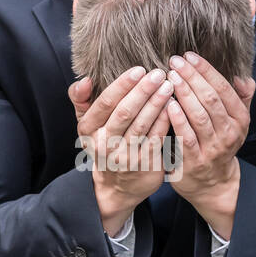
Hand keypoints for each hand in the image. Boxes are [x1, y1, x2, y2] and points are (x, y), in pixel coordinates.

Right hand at [69, 66, 173, 233]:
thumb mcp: (86, 125)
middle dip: (143, 91)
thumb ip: (81, 99)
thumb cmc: (103, 145)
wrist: (116, 187)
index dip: (123, 85)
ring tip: (168, 85)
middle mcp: (105, 145)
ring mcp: (125, 157)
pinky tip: (174, 106)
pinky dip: (165, 121)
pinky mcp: (145, 165)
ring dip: (157, 103)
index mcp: (89, 130)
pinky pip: (156, 138)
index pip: (106, 103)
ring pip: (143, 125)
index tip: (139, 69)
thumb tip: (86, 80)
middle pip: (125, 113)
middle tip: (158, 73)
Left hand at [164, 52, 255, 239]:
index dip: (206, 70)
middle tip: (174, 61)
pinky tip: (168, 104)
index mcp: (240, 119)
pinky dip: (178, 119)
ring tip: (169, 77)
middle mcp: (230, 133)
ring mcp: (213, 149)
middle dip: (192, 77)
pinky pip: (186, 137)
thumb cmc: (220, 145)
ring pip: (199, 115)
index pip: (224, 88)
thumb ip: (240, 98)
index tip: (189, 56)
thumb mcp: (236, 123)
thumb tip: (243, 76)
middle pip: (211, 99)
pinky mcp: (195, 161)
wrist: (213, 185)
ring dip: (184, 93)